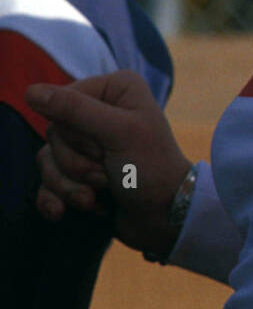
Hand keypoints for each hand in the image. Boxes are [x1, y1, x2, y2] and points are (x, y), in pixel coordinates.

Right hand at [26, 70, 190, 258]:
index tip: (107, 148)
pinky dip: (57, 199)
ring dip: (71, 186)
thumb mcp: (118, 133)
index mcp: (114, 90)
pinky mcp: (78, 174)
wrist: (165, 218)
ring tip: (101, 195)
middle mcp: (99, 110)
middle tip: (109, 173)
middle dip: (78, 164)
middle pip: (54, 133)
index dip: (76, 133)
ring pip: (46, 159)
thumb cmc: (151, 170)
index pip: (62, 101)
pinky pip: (46, 182)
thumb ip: (74, 110)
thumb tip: (30, 92)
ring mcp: (87, 144)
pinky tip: (70, 211)